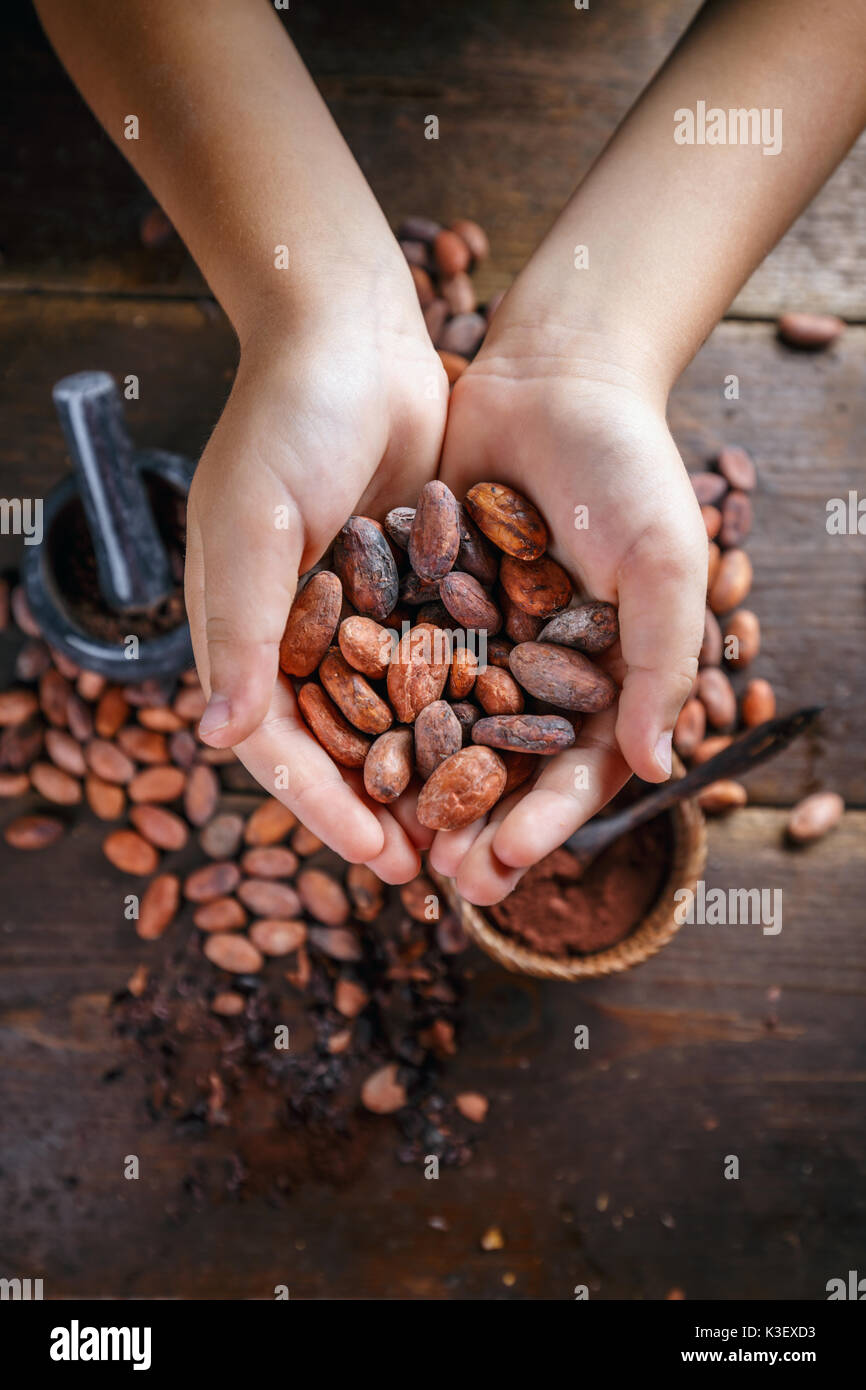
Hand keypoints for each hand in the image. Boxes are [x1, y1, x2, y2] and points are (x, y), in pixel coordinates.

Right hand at [185, 271, 447, 880]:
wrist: (353, 334)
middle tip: (438, 868)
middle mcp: (303, 635)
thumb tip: (221, 740)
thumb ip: (244, 628)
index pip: (281, 747)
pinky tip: (508, 744)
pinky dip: (464, 706)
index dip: (326, 808)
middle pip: (342, 747)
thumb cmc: (288, 419)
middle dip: (385, 810)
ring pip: (396, 717)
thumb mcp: (255, 520)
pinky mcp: (414, 585)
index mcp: (247, 634)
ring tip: (479, 827)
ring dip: (431, 772)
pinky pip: (438, 661)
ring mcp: (362, 613)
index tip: (380, 858)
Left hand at [429, 314, 706, 903]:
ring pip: (444, 732)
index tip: (509, 862)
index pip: (578, 768)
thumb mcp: (665, 561)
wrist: (554, 373)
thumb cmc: (628, 466)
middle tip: (445, 877)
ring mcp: (478, 639)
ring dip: (421, 789)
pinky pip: (396, 668)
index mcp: (607, 674)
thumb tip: (659, 767)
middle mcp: (537, 668)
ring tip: (391, 841)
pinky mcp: (422, 602)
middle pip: (505, 767)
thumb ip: (664, 662)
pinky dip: (377, 711)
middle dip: (476, 824)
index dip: (547, 819)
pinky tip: (349, 753)